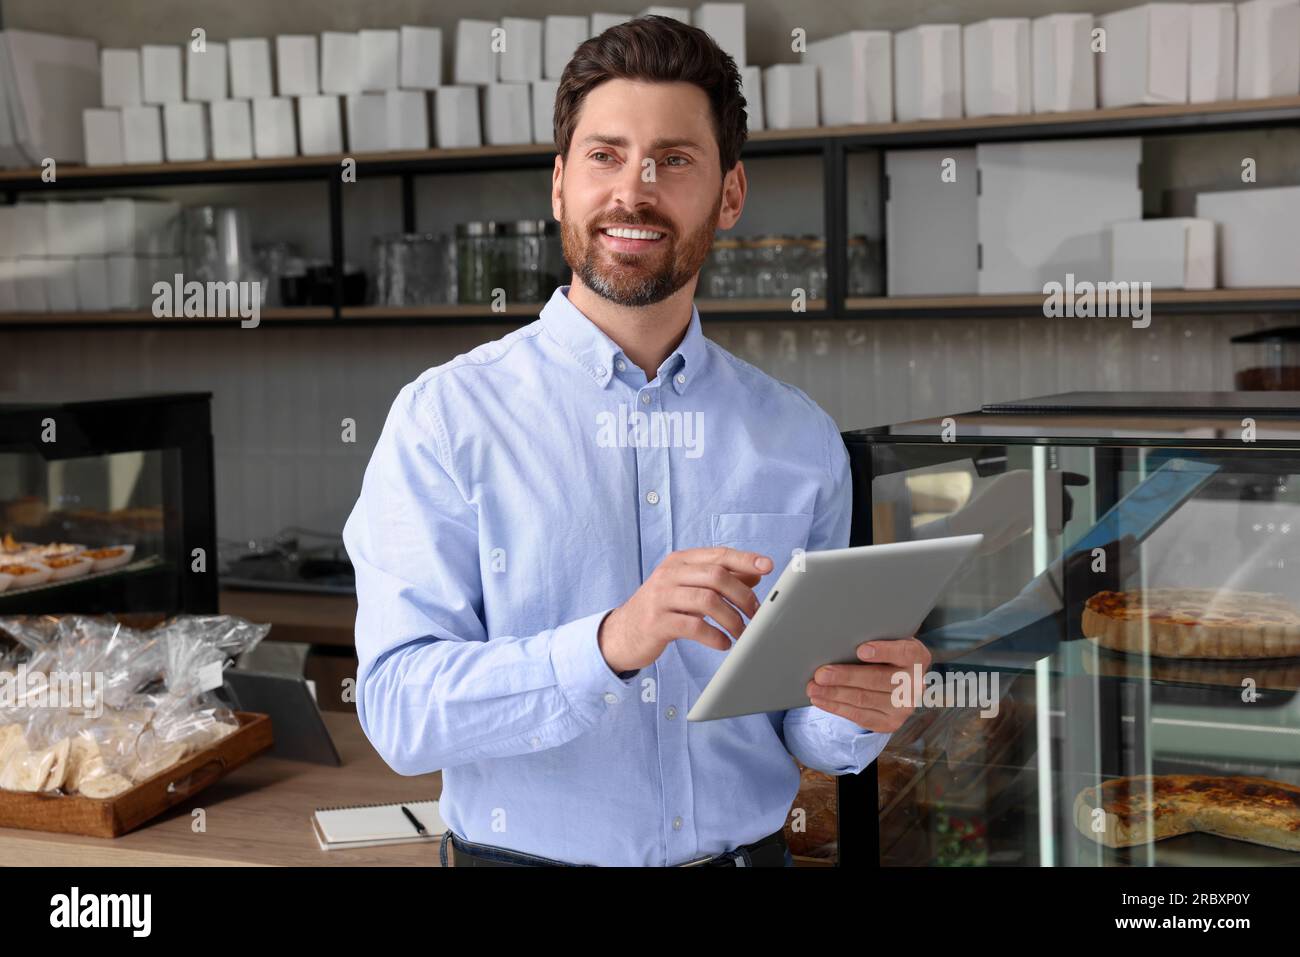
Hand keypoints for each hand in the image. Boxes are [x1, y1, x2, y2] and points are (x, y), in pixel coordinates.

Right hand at [598, 546, 771, 673]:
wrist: (621, 633)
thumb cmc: (662, 608)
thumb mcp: (689, 588)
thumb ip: (720, 579)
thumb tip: (756, 572)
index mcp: (679, 561)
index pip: (718, 554)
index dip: (745, 559)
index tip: (768, 566)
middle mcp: (669, 574)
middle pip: (716, 576)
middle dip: (743, 596)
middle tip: (756, 615)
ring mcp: (660, 597)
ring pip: (707, 601)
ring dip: (732, 619)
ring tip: (741, 633)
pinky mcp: (656, 623)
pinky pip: (693, 627)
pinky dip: (714, 636)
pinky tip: (723, 644)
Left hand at [804, 637, 932, 732]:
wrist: (899, 681)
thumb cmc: (885, 654)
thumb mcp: (888, 641)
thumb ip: (874, 638)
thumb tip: (840, 638)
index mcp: (917, 657)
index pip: (904, 653)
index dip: (883, 652)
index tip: (860, 650)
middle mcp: (916, 684)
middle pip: (878, 680)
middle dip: (846, 677)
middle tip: (821, 673)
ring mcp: (904, 707)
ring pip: (865, 700)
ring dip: (835, 694)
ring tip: (813, 687)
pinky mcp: (890, 723)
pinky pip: (859, 716)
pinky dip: (836, 707)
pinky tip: (820, 699)